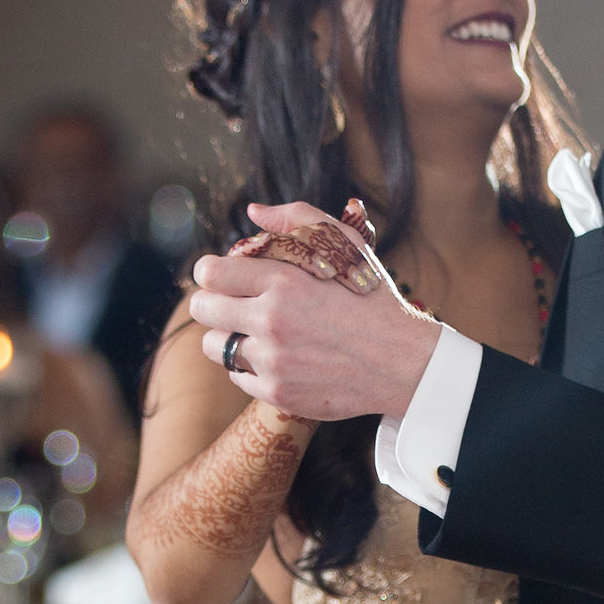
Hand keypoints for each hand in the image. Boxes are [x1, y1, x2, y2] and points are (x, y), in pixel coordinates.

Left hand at [188, 202, 439, 424]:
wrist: (401, 361)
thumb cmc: (370, 296)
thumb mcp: (344, 242)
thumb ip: (295, 218)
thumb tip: (253, 212)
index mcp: (283, 280)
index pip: (210, 272)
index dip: (210, 271)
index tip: (221, 275)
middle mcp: (272, 321)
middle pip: (202, 309)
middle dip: (211, 301)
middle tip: (230, 302)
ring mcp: (273, 360)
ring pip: (215, 346)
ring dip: (227, 335)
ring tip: (252, 330)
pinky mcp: (277, 392)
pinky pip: (238, 376)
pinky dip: (249, 366)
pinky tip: (274, 355)